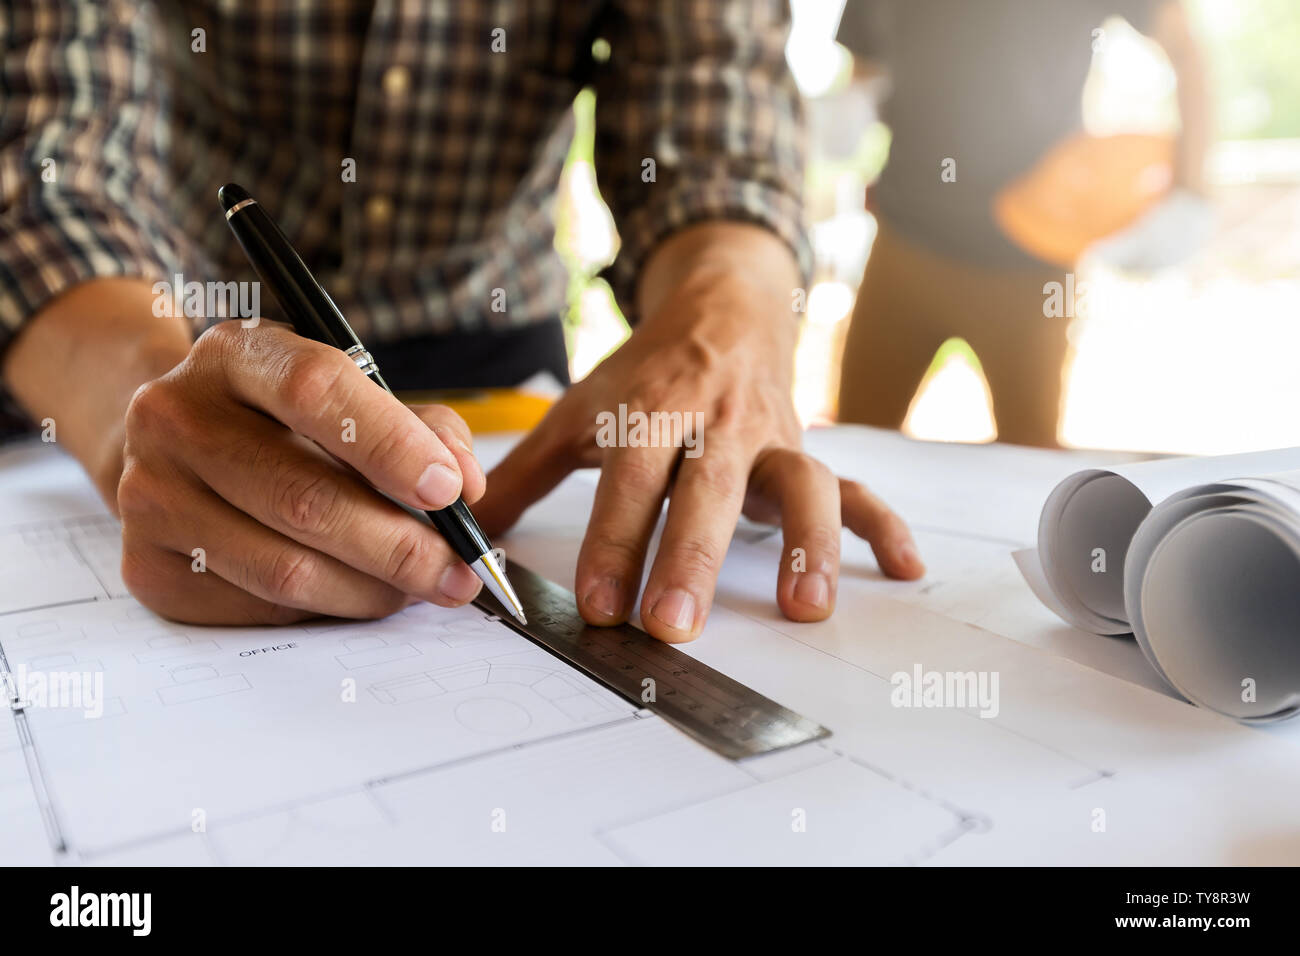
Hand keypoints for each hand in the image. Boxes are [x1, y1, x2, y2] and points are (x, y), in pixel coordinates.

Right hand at [116, 320, 486, 623]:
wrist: (178, 447)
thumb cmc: (286, 421)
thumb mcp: (352, 394)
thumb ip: (423, 428)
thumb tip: (464, 487)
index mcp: (234, 354)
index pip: (314, 391)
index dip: (392, 445)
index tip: (451, 490)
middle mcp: (175, 417)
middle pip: (305, 498)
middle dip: (402, 546)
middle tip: (459, 571)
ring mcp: (150, 495)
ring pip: (286, 569)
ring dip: (372, 590)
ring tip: (420, 587)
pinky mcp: (146, 566)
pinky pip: (259, 606)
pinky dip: (325, 608)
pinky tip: (354, 591)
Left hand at [475, 224, 923, 641]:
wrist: (721, 308)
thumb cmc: (643, 374)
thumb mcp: (580, 409)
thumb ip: (527, 473)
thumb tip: (465, 528)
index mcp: (651, 409)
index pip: (631, 479)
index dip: (614, 540)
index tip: (599, 603)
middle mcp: (716, 422)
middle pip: (709, 491)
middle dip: (692, 558)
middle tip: (672, 625)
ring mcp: (772, 437)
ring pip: (801, 484)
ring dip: (808, 544)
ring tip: (805, 608)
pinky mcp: (809, 452)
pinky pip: (859, 487)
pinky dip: (884, 526)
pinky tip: (902, 569)